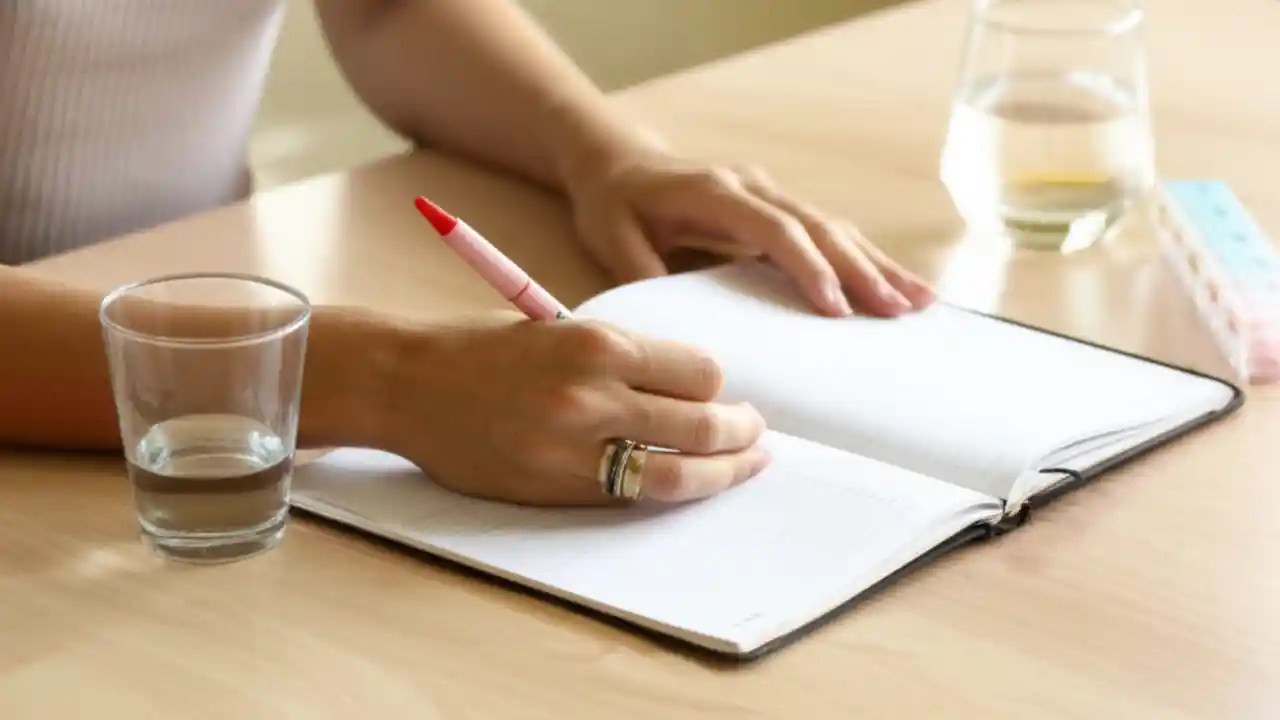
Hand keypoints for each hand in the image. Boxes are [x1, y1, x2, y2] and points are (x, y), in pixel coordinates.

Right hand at [352, 313, 769, 505]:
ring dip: (720, 474)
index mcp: (598, 343)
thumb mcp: (560, 332)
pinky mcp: (552, 487)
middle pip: (701, 425)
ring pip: (675, 473)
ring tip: (742, 467)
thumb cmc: (482, 349)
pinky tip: (672, 483)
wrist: (407, 384)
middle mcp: (592, 396)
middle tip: (755, 436)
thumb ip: (623, 361)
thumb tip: (688, 391)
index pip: (700, 372)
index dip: (720, 387)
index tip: (722, 394)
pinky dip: (656, 490)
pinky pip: (625, 496)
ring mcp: (572, 449)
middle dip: (741, 434)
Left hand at [562, 145, 934, 317]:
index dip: (807, 267)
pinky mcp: (778, 206)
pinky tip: (895, 285)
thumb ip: (642, 272)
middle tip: (898, 311)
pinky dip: (864, 259)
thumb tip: (676, 316)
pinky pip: (827, 233)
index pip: (773, 230)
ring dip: (877, 265)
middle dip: (861, 271)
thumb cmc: (615, 205)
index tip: (835, 307)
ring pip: (833, 227)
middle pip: (817, 227)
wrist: (618, 163)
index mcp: (714, 191)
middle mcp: (752, 186)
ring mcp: (770, 192)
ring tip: (919, 302)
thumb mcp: (610, 238)